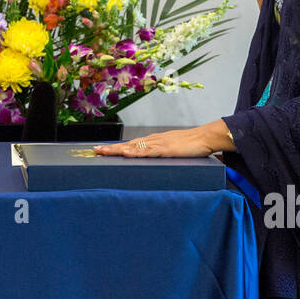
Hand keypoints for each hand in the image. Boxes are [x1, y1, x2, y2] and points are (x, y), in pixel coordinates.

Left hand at [91, 127, 216, 157]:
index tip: (103, 150)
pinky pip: (147, 151)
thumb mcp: (173, 151)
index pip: (131, 144)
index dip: (116, 148)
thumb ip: (163, 154)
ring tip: (103, 152)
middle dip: (110, 148)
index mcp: (154, 141)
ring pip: (133, 147)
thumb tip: (154, 161)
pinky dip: (135, 152)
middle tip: (94, 151)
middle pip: (127, 144)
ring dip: (117, 150)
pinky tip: (125, 154)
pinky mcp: (165, 149)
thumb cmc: (191, 145)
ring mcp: (158, 144)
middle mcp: (153, 140)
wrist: (205, 137)